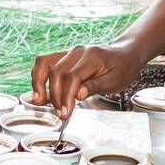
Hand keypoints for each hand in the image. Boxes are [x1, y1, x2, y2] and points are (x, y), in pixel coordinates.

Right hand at [31, 43, 145, 118]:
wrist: (125, 54)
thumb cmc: (122, 68)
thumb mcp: (114, 81)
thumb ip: (95, 86)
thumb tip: (77, 95)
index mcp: (91, 56)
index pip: (72, 77)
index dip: (66, 96)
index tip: (66, 113)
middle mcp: (77, 51)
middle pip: (56, 72)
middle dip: (55, 95)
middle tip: (60, 113)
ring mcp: (69, 52)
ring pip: (44, 63)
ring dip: (39, 83)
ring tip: (40, 101)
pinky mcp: (64, 56)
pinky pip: (45, 62)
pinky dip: (39, 76)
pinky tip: (40, 90)